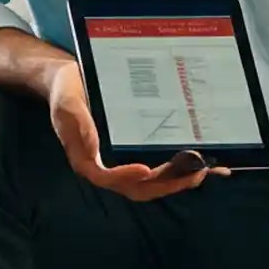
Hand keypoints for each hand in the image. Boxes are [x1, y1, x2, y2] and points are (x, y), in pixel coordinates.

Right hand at [47, 62, 226, 200]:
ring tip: (202, 171)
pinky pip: (156, 167)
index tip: (146, 170)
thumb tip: (93, 148)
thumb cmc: (66, 91)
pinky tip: (201, 164)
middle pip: (136, 187)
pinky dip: (178, 169)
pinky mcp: (133, 152)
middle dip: (165, 185)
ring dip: (176, 181)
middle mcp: (105, 164)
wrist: (70, 80)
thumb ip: (78, 124)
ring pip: (150, 182)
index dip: (125, 177)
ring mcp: (120, 160)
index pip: (106, 177)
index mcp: (86, 158)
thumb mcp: (67, 102)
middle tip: (192, 174)